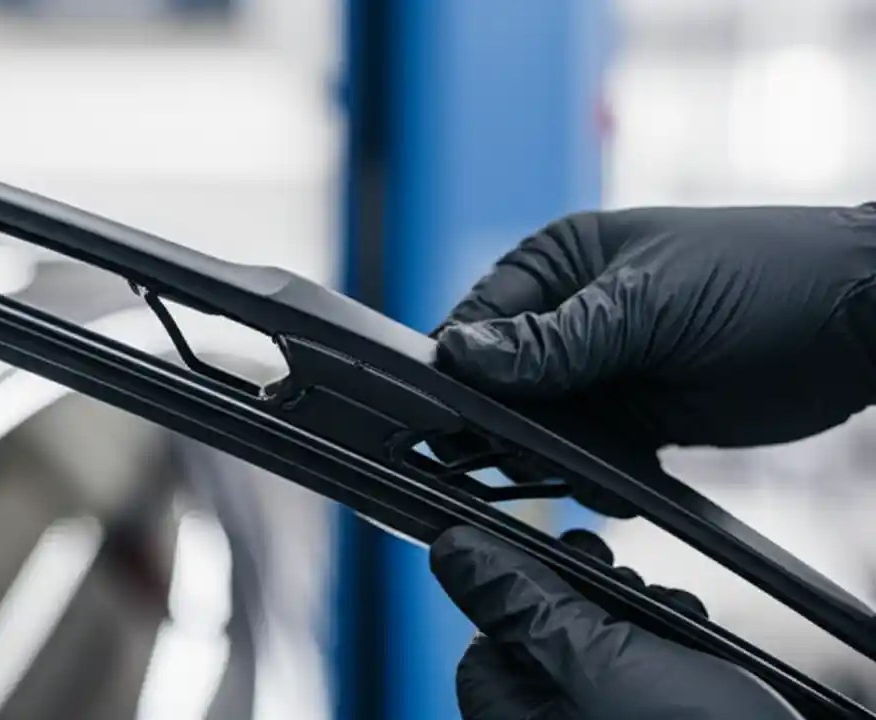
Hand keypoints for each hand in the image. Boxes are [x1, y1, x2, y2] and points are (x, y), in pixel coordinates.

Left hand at [432, 525, 801, 719]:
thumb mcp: (597, 658)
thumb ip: (522, 603)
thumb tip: (454, 552)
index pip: (479, 652)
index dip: (508, 599)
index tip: (539, 562)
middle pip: (541, 639)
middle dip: (580, 593)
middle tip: (609, 575)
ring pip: (599, 645)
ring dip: (630, 608)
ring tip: (666, 612)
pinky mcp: (663, 714)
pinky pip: (646, 664)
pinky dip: (667, 636)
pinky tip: (692, 632)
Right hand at [434, 206, 875, 449]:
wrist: (861, 325)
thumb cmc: (763, 277)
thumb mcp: (647, 303)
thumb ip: (554, 340)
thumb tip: (462, 356)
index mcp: (559, 264)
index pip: (478, 319)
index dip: (459, 367)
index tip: (450, 415)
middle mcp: (570, 316)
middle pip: (498, 382)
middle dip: (500, 422)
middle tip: (518, 453)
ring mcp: (602, 370)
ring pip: (537, 427)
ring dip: (545, 458)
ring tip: (578, 471)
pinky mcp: (635, 419)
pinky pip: (586, 456)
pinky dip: (588, 477)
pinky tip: (613, 485)